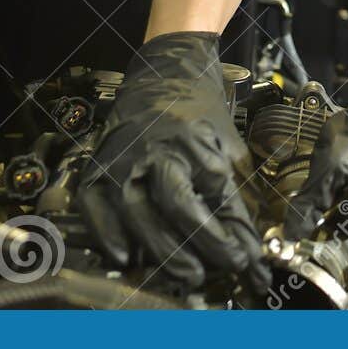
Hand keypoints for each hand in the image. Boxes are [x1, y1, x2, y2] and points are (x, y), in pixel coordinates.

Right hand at [77, 32, 269, 295]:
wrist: (161, 73)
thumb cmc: (200, 113)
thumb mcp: (228, 144)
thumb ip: (238, 190)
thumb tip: (252, 241)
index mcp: (193, 140)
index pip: (217, 194)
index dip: (233, 232)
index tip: (250, 260)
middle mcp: (155, 149)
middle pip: (176, 205)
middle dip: (200, 244)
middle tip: (218, 271)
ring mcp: (122, 159)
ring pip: (137, 212)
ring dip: (161, 251)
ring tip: (186, 275)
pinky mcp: (97, 167)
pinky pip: (95, 208)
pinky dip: (107, 236)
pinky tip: (125, 259)